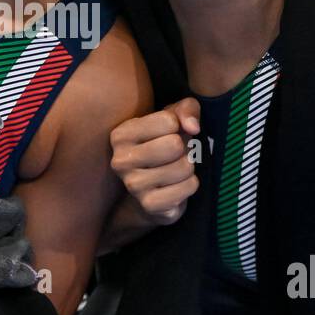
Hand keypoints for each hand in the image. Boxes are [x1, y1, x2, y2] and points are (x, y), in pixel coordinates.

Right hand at [109, 97, 200, 226]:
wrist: (152, 188)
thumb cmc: (163, 143)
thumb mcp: (174, 117)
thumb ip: (186, 109)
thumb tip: (193, 127)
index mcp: (121, 135)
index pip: (168, 121)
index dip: (178, 126)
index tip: (169, 134)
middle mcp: (120, 160)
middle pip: (175, 145)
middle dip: (185, 147)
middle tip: (177, 153)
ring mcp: (133, 185)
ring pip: (184, 167)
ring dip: (188, 167)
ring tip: (177, 167)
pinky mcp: (149, 205)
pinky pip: (188, 187)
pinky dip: (191, 184)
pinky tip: (178, 184)